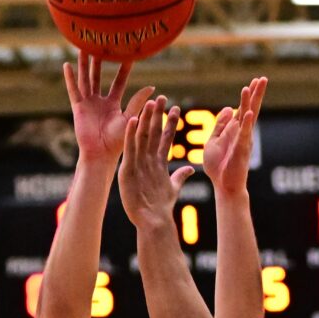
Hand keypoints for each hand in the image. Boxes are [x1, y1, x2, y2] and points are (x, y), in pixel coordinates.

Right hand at [64, 52, 148, 164]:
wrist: (101, 154)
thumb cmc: (118, 141)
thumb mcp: (130, 118)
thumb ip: (138, 102)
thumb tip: (152, 87)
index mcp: (113, 104)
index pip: (118, 81)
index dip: (123, 68)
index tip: (127, 54)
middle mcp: (99, 101)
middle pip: (98, 76)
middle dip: (99, 61)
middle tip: (100, 44)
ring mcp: (87, 103)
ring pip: (85, 79)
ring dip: (84, 64)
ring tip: (84, 47)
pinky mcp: (78, 107)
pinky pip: (73, 90)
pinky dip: (70, 78)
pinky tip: (67, 65)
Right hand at [118, 96, 192, 229]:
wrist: (152, 220)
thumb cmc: (161, 206)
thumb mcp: (173, 187)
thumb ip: (180, 176)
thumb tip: (190, 168)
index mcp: (157, 163)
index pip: (164, 138)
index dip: (170, 123)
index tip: (176, 108)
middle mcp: (146, 160)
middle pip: (152, 133)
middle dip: (157, 116)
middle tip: (161, 97)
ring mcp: (137, 164)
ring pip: (141, 138)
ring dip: (145, 120)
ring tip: (149, 103)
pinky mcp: (127, 170)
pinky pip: (129, 149)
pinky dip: (130, 135)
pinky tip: (132, 120)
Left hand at [200, 77, 265, 193]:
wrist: (224, 185)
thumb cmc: (219, 166)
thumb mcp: (213, 141)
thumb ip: (220, 126)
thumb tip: (228, 108)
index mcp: (234, 130)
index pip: (243, 108)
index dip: (248, 95)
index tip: (253, 81)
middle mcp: (242, 133)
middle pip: (250, 108)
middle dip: (256, 93)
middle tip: (262, 78)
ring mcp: (243, 140)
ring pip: (249, 117)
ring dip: (251, 101)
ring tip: (255, 86)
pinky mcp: (241, 150)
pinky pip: (243, 134)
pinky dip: (245, 123)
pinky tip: (247, 112)